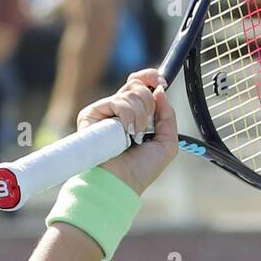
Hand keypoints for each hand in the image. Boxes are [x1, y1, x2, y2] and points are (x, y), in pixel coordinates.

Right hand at [78, 68, 178, 195]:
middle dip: (149, 103)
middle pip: (136, 84)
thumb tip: (160, 90)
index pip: (140, 84)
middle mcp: (119, 110)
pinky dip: (128, 116)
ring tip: (135, 136)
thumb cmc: (142, 169)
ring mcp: (106, 111)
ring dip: (141, 115)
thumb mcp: (167, 142)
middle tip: (147, 125)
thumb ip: (168, 116)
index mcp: (135, 114)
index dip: (151, 78)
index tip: (163, 84)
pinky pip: (118, 100)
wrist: (123, 182)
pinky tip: (126, 133)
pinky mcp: (92, 113)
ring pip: (130, 92)